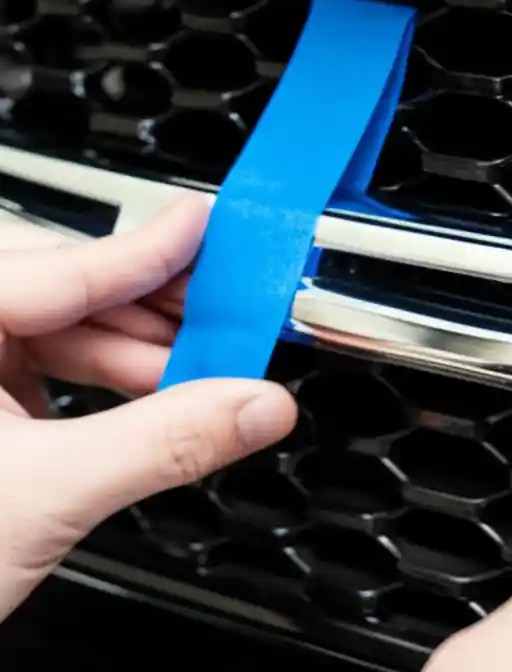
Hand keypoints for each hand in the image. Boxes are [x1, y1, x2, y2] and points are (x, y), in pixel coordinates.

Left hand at [0, 197, 296, 620]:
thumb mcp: (48, 492)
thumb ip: (166, 442)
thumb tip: (254, 406)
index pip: (58, 266)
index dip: (145, 250)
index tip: (208, 228)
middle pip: (64, 293)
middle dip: (153, 312)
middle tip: (229, 315)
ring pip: (60, 333)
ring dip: (138, 355)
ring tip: (205, 372)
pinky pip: (48, 367)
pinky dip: (107, 382)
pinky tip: (155, 396)